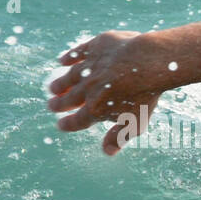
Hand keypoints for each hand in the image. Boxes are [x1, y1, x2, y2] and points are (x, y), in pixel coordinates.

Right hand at [48, 31, 164, 154]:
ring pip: (70, 77)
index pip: (77, 120)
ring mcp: (90, 67)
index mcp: (96, 109)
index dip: (68, 124)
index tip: (61, 125)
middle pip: (69, 98)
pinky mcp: (96, 47)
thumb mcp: (134, 123)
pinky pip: (78, 53)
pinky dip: (70, 57)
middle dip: (59, 104)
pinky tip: (63, 60)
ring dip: (61, 83)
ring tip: (53, 87)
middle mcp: (87, 88)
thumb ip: (119, 137)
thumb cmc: (145, 95)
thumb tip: (107, 152)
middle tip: (52, 105)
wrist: (149, 63)